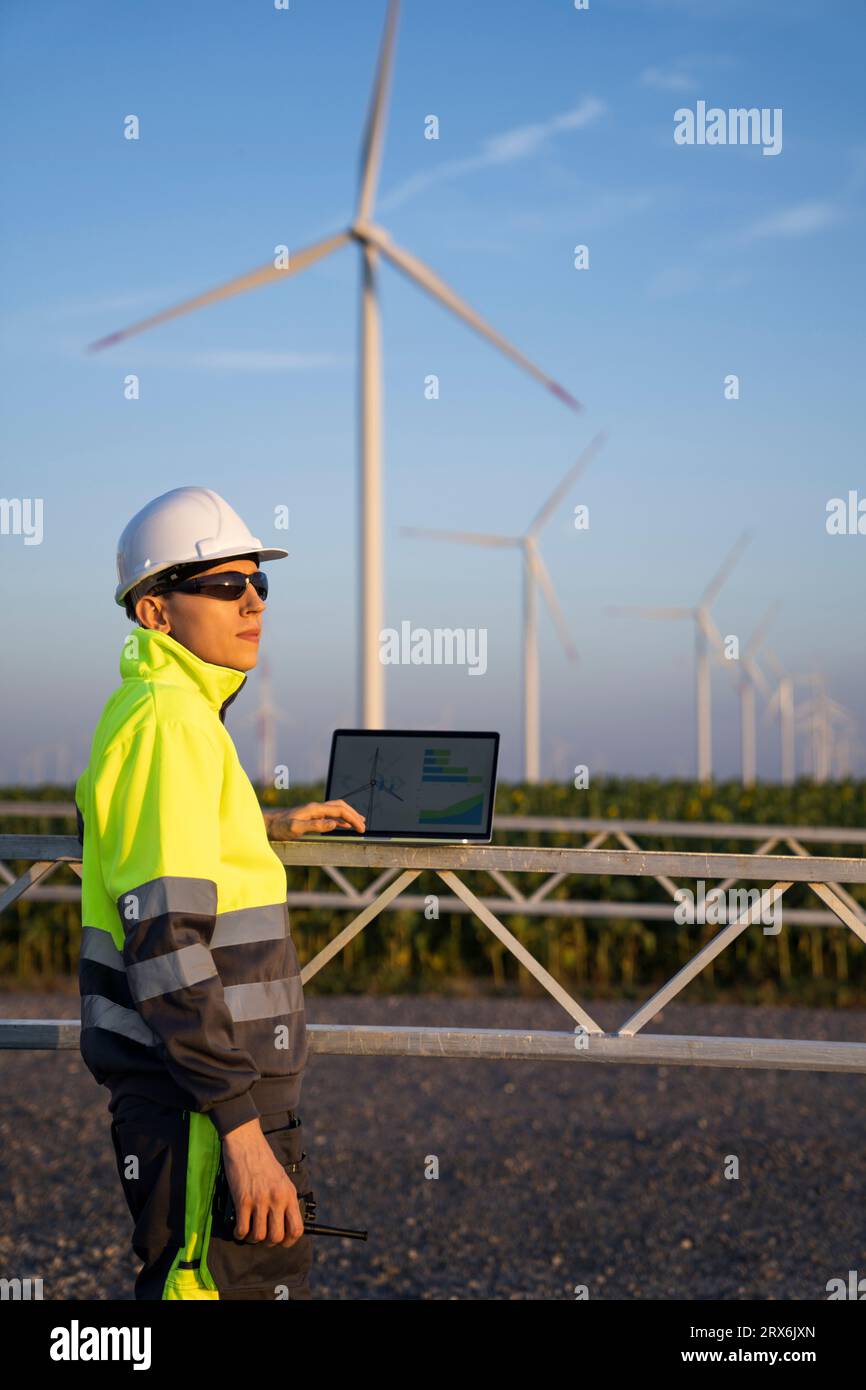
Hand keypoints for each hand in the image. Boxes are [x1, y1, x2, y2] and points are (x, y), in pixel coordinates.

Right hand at [221, 1119, 303, 1247]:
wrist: (246, 1142)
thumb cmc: (263, 1159)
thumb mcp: (282, 1178)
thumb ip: (285, 1198)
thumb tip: (283, 1221)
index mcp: (289, 1194)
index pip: (297, 1229)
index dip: (289, 1241)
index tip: (281, 1241)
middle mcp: (277, 1198)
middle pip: (277, 1237)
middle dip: (269, 1242)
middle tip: (262, 1235)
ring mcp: (260, 1200)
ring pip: (259, 1236)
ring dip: (252, 1238)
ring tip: (249, 1231)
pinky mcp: (243, 1200)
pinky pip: (242, 1229)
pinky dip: (239, 1233)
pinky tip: (238, 1228)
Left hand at [265, 800, 365, 837]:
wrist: (266, 823)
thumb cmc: (278, 826)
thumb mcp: (296, 828)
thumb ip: (315, 825)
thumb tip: (334, 824)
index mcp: (315, 809)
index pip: (339, 810)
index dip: (352, 818)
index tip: (361, 828)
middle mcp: (316, 808)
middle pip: (340, 806)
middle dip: (353, 814)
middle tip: (363, 825)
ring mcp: (313, 811)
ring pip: (336, 810)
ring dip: (348, 815)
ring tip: (358, 823)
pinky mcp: (310, 816)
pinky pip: (329, 815)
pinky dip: (340, 819)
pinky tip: (342, 825)